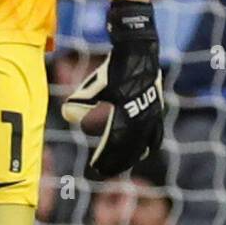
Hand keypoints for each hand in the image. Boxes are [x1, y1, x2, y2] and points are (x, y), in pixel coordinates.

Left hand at [62, 0, 163, 178]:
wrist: (137, 53)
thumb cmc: (112, 72)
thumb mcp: (90, 88)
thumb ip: (78, 104)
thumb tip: (68, 117)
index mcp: (126, 118)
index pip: (114, 146)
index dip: (104, 159)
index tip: (95, 168)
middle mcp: (142, 121)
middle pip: (129, 150)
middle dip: (117, 162)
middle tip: (105, 171)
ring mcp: (153, 117)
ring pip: (144, 146)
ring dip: (132, 156)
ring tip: (123, 163)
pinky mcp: (157, 111)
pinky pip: (155, 135)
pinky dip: (148, 146)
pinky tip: (143, 150)